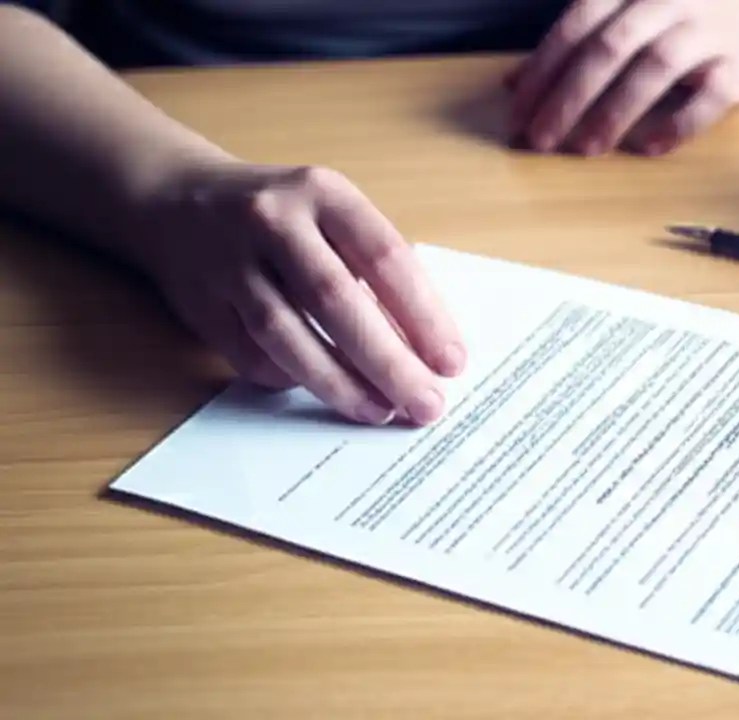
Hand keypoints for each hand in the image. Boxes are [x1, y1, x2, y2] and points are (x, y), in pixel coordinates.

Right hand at [132, 160, 465, 425]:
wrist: (177, 199)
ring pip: (287, 335)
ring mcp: (228, 261)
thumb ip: (374, 270)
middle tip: (426, 404)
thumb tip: (423, 351)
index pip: (385, 257)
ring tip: (381, 411)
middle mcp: (273, 220)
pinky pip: (251, 355)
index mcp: (324, 192)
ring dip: (340, 383)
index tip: (451, 363)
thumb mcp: (333, 216)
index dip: (424, 315)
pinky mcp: (199, 302)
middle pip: (337, 301)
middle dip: (388, 362)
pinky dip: (293, 379)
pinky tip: (326, 391)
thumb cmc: (285, 219)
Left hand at [507, 0, 738, 156]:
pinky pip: (709, 97)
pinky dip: (677, 124)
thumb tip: (518, 81)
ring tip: (586, 149)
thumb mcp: (634, 1)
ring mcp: (709, 31)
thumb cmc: (692, 2)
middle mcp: (669, 1)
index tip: (518, 110)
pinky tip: (649, 148)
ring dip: (615, 111)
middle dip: (569, 96)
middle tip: (540, 138)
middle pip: (609, 48)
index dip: (543, 68)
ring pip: (654, 68)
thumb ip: (582, 34)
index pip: (577, 25)